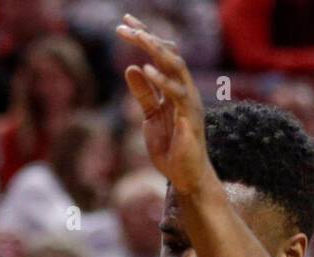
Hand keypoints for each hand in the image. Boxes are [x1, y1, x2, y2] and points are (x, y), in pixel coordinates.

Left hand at [116, 13, 209, 196]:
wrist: (186, 176)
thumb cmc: (171, 147)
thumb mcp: (150, 116)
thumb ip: (143, 93)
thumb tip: (131, 68)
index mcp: (174, 87)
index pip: (160, 55)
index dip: (144, 37)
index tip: (125, 22)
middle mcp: (184, 88)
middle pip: (167, 54)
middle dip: (146, 37)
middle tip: (124, 23)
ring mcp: (189, 101)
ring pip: (175, 67)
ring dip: (155, 51)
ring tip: (137, 37)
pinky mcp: (189, 117)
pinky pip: (176, 93)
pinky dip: (161, 80)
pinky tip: (146, 68)